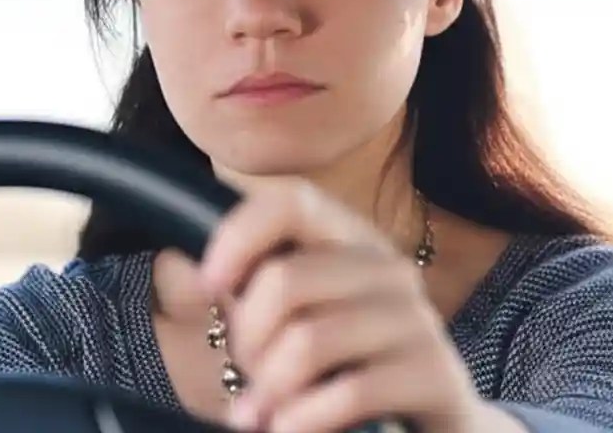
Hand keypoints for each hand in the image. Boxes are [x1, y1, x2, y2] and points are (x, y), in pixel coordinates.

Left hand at [198, 182, 482, 432]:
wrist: (432, 431)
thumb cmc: (342, 373)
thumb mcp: (288, 327)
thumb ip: (243, 294)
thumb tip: (177, 266)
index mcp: (350, 242)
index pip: (290, 203)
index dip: (238, 237)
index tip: (208, 286)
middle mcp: (387, 270)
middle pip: (286, 280)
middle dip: (249, 338)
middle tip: (250, 375)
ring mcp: (417, 320)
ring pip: (309, 340)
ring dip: (272, 387)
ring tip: (266, 412)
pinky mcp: (435, 375)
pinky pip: (349, 392)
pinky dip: (302, 418)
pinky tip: (287, 429)